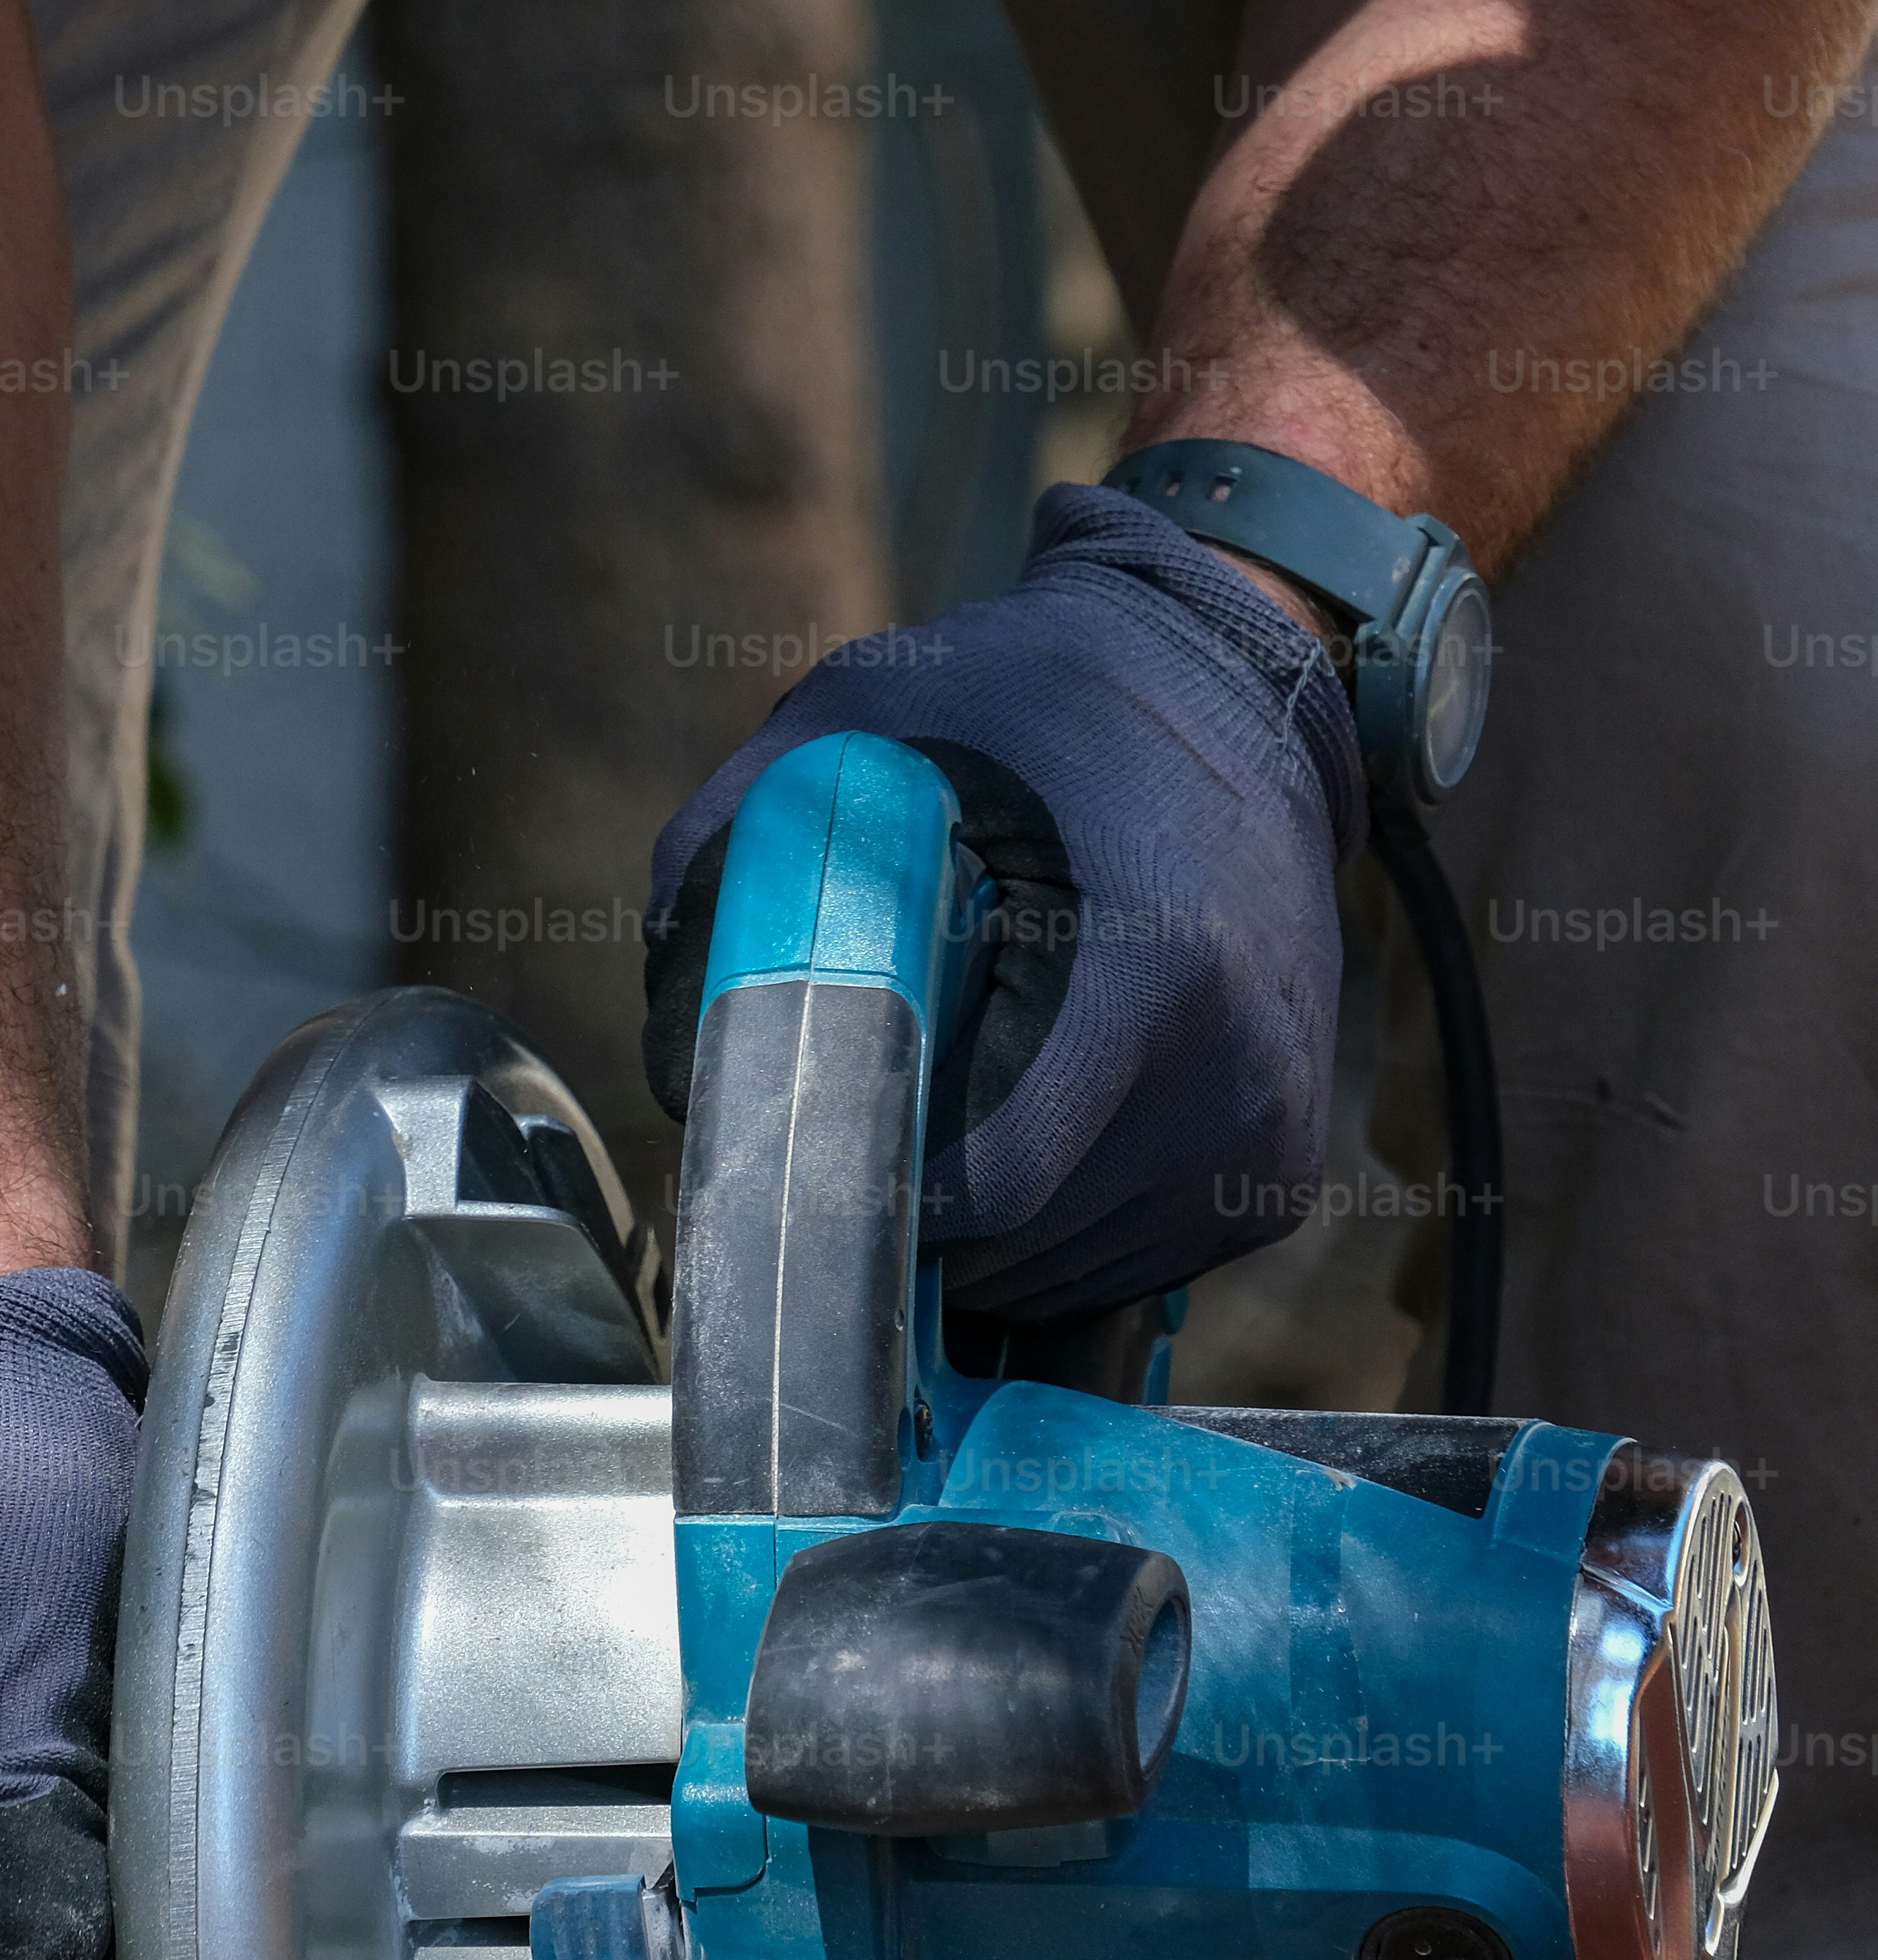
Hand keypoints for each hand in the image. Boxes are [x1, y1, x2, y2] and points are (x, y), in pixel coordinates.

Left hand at [644, 484, 1365, 1318]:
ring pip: (1060, 1277)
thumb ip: (739, 867)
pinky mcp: (1276, 1174)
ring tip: (959, 1094)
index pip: (983, 1188)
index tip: (811, 1151)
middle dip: (912, 1211)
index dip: (873, 1191)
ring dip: (979, 1229)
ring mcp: (1265, 1135)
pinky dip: (1050, 1223)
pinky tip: (1036, 1112)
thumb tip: (682, 1065)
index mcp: (1146, 973)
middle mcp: (1234, 1076)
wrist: (1231, 682)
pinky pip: (1122, 1262)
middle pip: (1013, 1252)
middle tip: (865, 1110)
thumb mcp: (856, 727)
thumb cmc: (1026, 703)